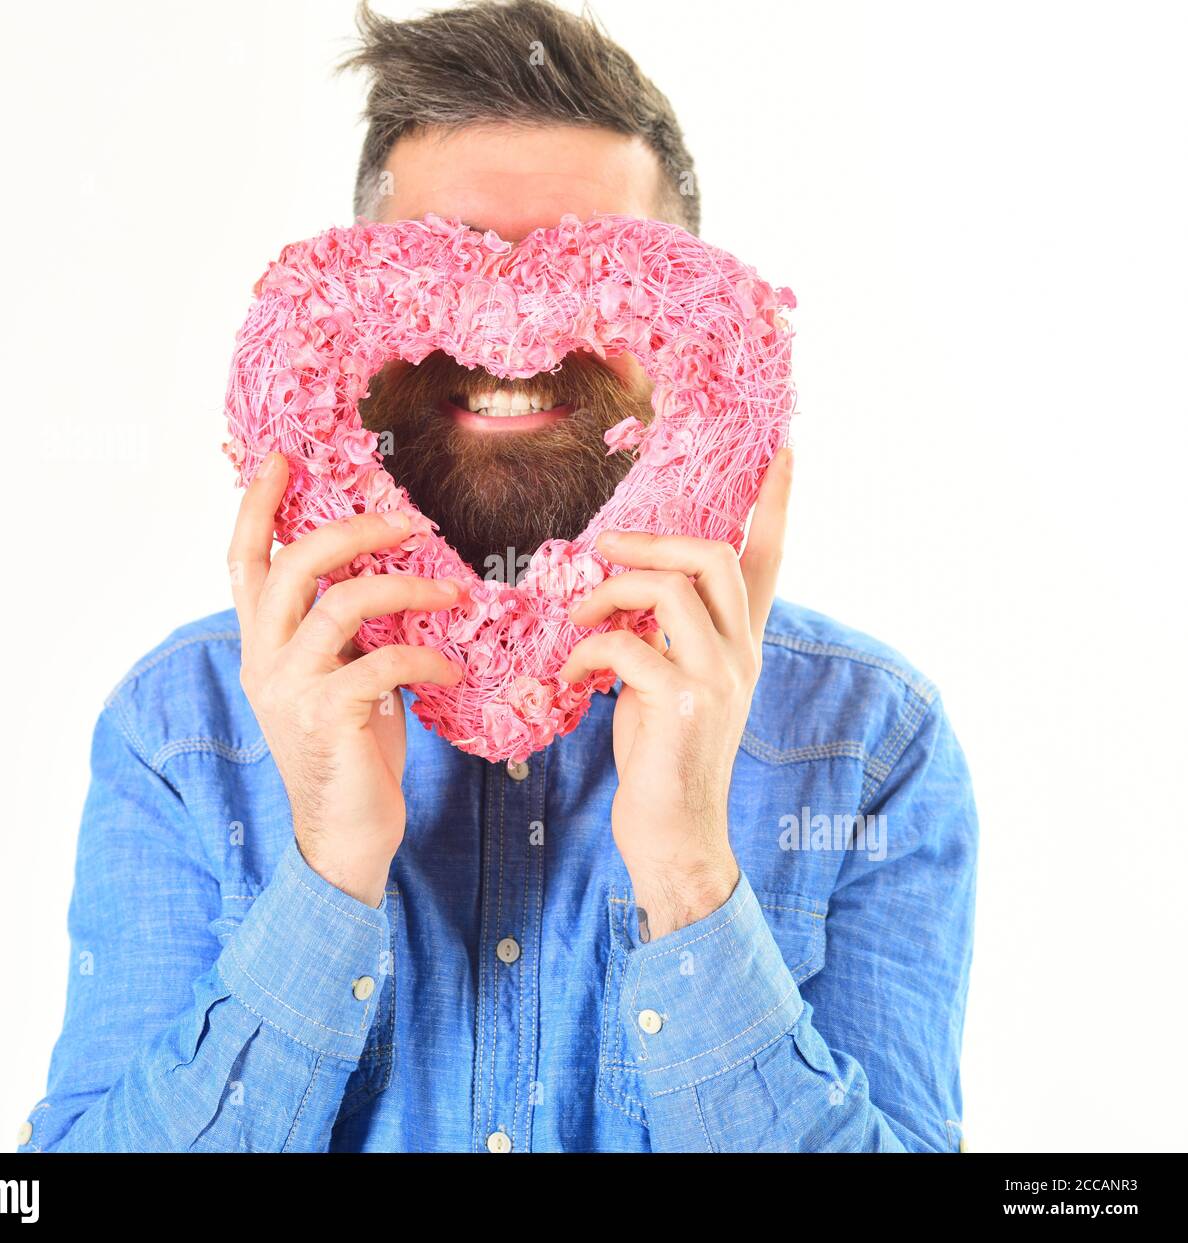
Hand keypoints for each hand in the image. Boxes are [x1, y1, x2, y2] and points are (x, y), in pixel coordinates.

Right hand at [228, 452, 463, 905]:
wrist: (345, 834)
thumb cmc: (350, 750)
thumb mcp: (339, 679)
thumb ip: (341, 632)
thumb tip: (382, 574)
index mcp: (262, 645)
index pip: (244, 562)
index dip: (259, 508)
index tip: (281, 459)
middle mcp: (264, 661)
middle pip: (292, 566)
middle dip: (352, 530)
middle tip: (407, 521)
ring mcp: (291, 691)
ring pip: (339, 605)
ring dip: (405, 588)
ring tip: (452, 593)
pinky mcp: (328, 720)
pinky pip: (382, 662)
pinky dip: (425, 656)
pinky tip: (451, 667)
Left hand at [559, 446, 792, 939]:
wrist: (676, 836)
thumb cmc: (663, 760)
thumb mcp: (668, 688)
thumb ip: (662, 639)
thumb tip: (622, 596)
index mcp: (742, 647)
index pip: (769, 561)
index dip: (774, 505)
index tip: (783, 450)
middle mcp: (741, 654)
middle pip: (711, 557)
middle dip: (650, 543)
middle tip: (606, 550)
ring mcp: (718, 676)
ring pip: (669, 588)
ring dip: (609, 593)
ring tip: (579, 619)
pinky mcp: (683, 701)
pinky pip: (625, 643)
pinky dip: (587, 651)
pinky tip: (571, 676)